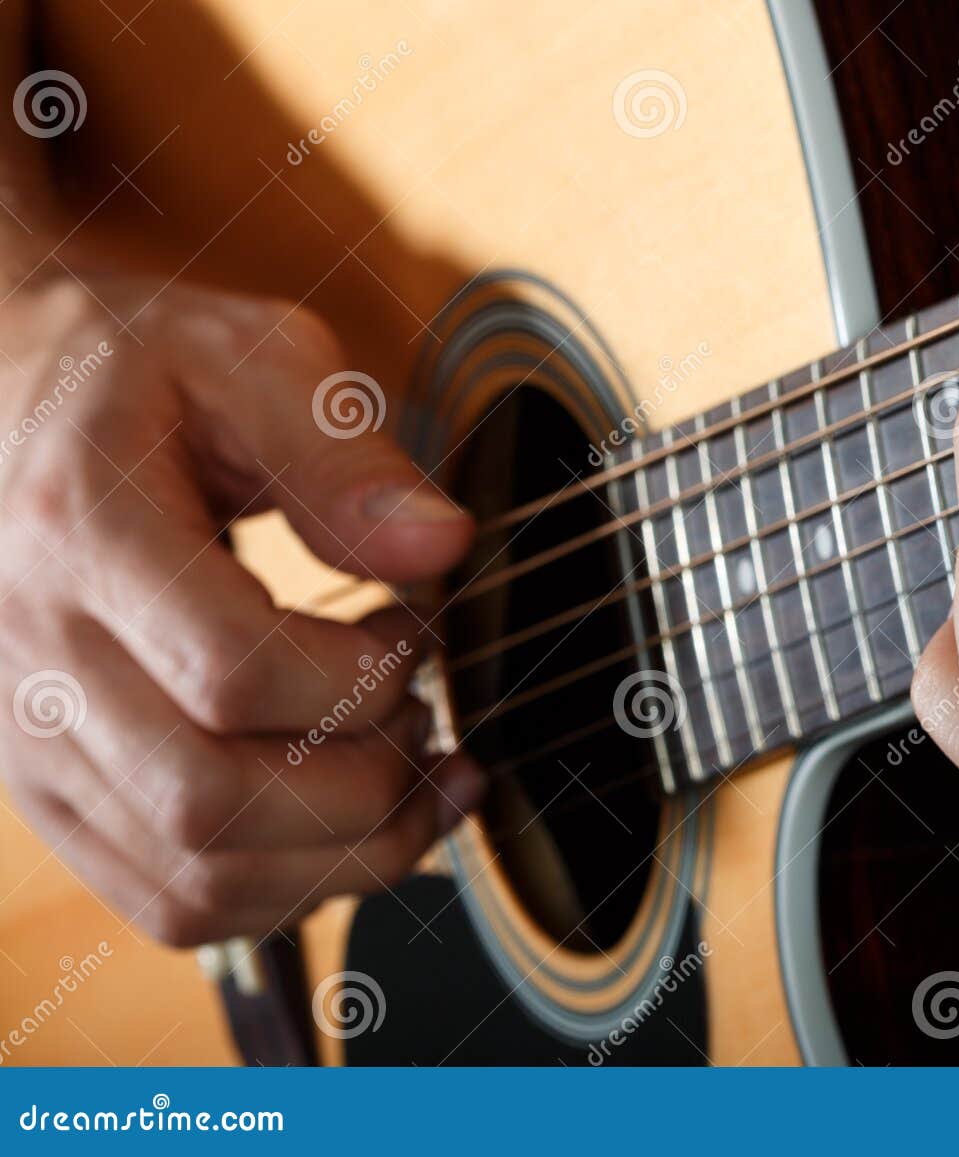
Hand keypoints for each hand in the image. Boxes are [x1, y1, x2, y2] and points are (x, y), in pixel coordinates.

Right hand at [0, 273, 485, 944]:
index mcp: (79, 533)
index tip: (419, 630)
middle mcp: (37, 657)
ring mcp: (35, 740)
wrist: (1, 404)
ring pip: (195, 880)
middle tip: (430, 715)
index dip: (360, 677)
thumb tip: (441, 549)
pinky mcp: (57, 788)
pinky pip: (171, 900)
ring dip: (346, 857)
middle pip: (211, 801)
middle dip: (369, 784)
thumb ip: (344, 454)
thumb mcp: (247, 354)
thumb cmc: (132, 375)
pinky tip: (358, 826)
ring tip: (423, 777)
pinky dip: (288, 890)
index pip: (228, 670)